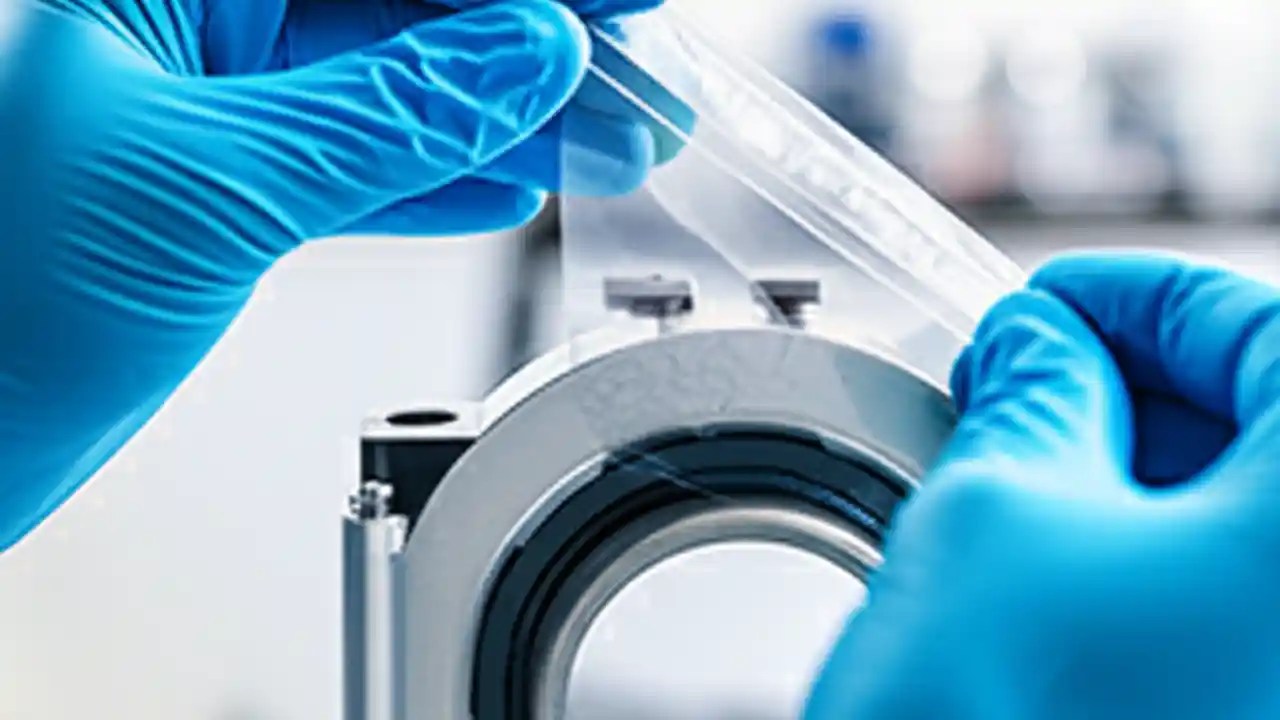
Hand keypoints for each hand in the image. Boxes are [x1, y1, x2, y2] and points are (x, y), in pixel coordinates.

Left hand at [0, 0, 669, 548]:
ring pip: (385, 84)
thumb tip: (522, 53)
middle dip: (526, 39)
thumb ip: (387, 113)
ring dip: (501, 116)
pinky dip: (432, 178)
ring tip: (603, 135)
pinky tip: (503, 184)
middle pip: (397, 7)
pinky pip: (350, 159)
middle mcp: (177, 19)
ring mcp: (200, 100)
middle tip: (632, 75)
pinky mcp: (214, 182)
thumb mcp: (214, 179)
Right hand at [806, 254, 1279, 719]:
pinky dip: (1157, 570)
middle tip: (1023, 390)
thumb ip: (1035, 392)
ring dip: (1141, 482)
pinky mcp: (1246, 707)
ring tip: (1027, 485)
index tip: (1046, 307)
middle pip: (1267, 430)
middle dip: (1137, 389)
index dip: (1134, 296)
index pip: (1260, 326)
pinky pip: (1231, 611)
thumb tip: (1040, 345)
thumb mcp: (996, 513)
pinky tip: (1065, 570)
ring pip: (1248, 528)